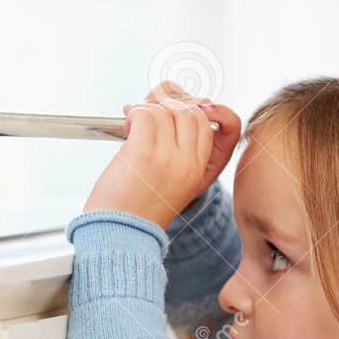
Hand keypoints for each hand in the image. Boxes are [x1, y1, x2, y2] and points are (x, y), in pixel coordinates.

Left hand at [82, 82, 242, 227]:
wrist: (118, 236)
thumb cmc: (136, 210)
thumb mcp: (172, 182)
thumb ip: (178, 148)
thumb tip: (168, 104)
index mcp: (201, 172)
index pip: (219, 124)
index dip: (202, 107)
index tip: (183, 103)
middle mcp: (190, 164)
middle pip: (192, 111)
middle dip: (170, 102)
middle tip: (150, 109)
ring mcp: (169, 158)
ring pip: (166, 109)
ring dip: (146, 107)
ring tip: (133, 119)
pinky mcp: (144, 153)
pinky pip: (145, 114)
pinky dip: (134, 112)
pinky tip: (126, 121)